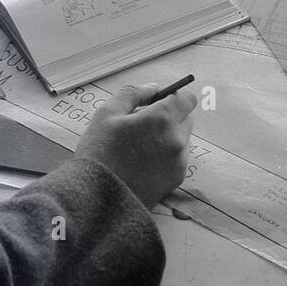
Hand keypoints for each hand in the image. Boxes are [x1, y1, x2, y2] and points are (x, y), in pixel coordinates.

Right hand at [74, 83, 197, 209]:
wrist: (98, 197)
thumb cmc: (99, 152)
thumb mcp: (107, 113)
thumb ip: (133, 93)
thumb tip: (153, 88)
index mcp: (162, 119)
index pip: (187, 98)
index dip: (174, 96)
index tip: (160, 101)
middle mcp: (177, 139)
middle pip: (186, 118)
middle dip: (170, 116)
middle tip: (143, 124)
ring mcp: (179, 161)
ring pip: (182, 139)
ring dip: (168, 136)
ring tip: (140, 147)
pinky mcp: (177, 178)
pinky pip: (178, 158)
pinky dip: (166, 156)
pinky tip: (144, 162)